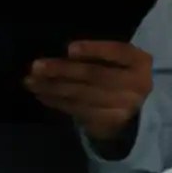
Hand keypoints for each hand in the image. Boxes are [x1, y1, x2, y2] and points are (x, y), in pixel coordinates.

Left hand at [24, 41, 152, 142]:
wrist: (140, 111)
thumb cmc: (121, 74)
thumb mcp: (119, 59)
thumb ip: (98, 55)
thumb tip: (66, 53)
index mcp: (140, 62)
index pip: (119, 52)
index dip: (95, 50)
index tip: (70, 48)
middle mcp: (136, 86)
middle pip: (95, 76)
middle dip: (63, 71)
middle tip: (36, 66)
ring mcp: (124, 108)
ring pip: (83, 96)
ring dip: (53, 88)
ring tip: (31, 81)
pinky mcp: (109, 124)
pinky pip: (78, 111)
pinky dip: (57, 102)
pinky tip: (42, 94)